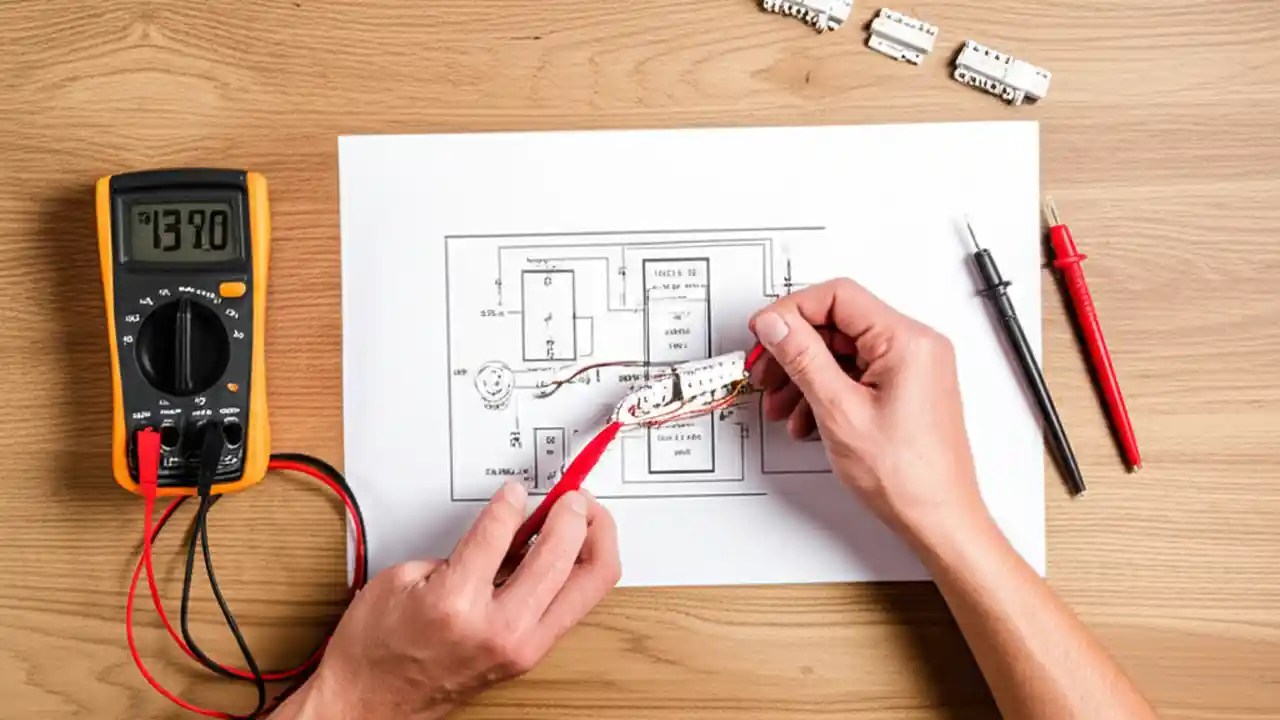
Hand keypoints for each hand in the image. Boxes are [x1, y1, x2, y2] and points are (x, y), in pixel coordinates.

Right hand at [274, 483, 620, 719]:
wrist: (371, 702)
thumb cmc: (377, 647)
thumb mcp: (404, 577)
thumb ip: (465, 546)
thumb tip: (510, 523)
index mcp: (457, 603)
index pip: (503, 530)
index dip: (513, 499)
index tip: (515, 489)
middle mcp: (499, 628)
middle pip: (564, 554)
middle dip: (575, 512)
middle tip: (569, 495)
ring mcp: (522, 647)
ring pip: (591, 583)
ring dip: (594, 539)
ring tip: (582, 517)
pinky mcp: (531, 656)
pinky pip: (576, 604)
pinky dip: (580, 569)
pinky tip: (568, 551)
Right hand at [748, 278, 986, 546]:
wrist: (937, 519)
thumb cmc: (907, 477)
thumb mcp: (839, 410)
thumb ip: (803, 358)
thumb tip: (776, 324)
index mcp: (907, 341)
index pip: (838, 297)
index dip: (792, 311)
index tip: (764, 332)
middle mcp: (915, 347)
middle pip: (837, 324)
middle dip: (794, 350)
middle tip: (766, 371)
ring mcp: (912, 368)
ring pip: (842, 352)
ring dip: (805, 375)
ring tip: (783, 405)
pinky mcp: (905, 389)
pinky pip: (856, 374)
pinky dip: (825, 391)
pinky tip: (807, 418)